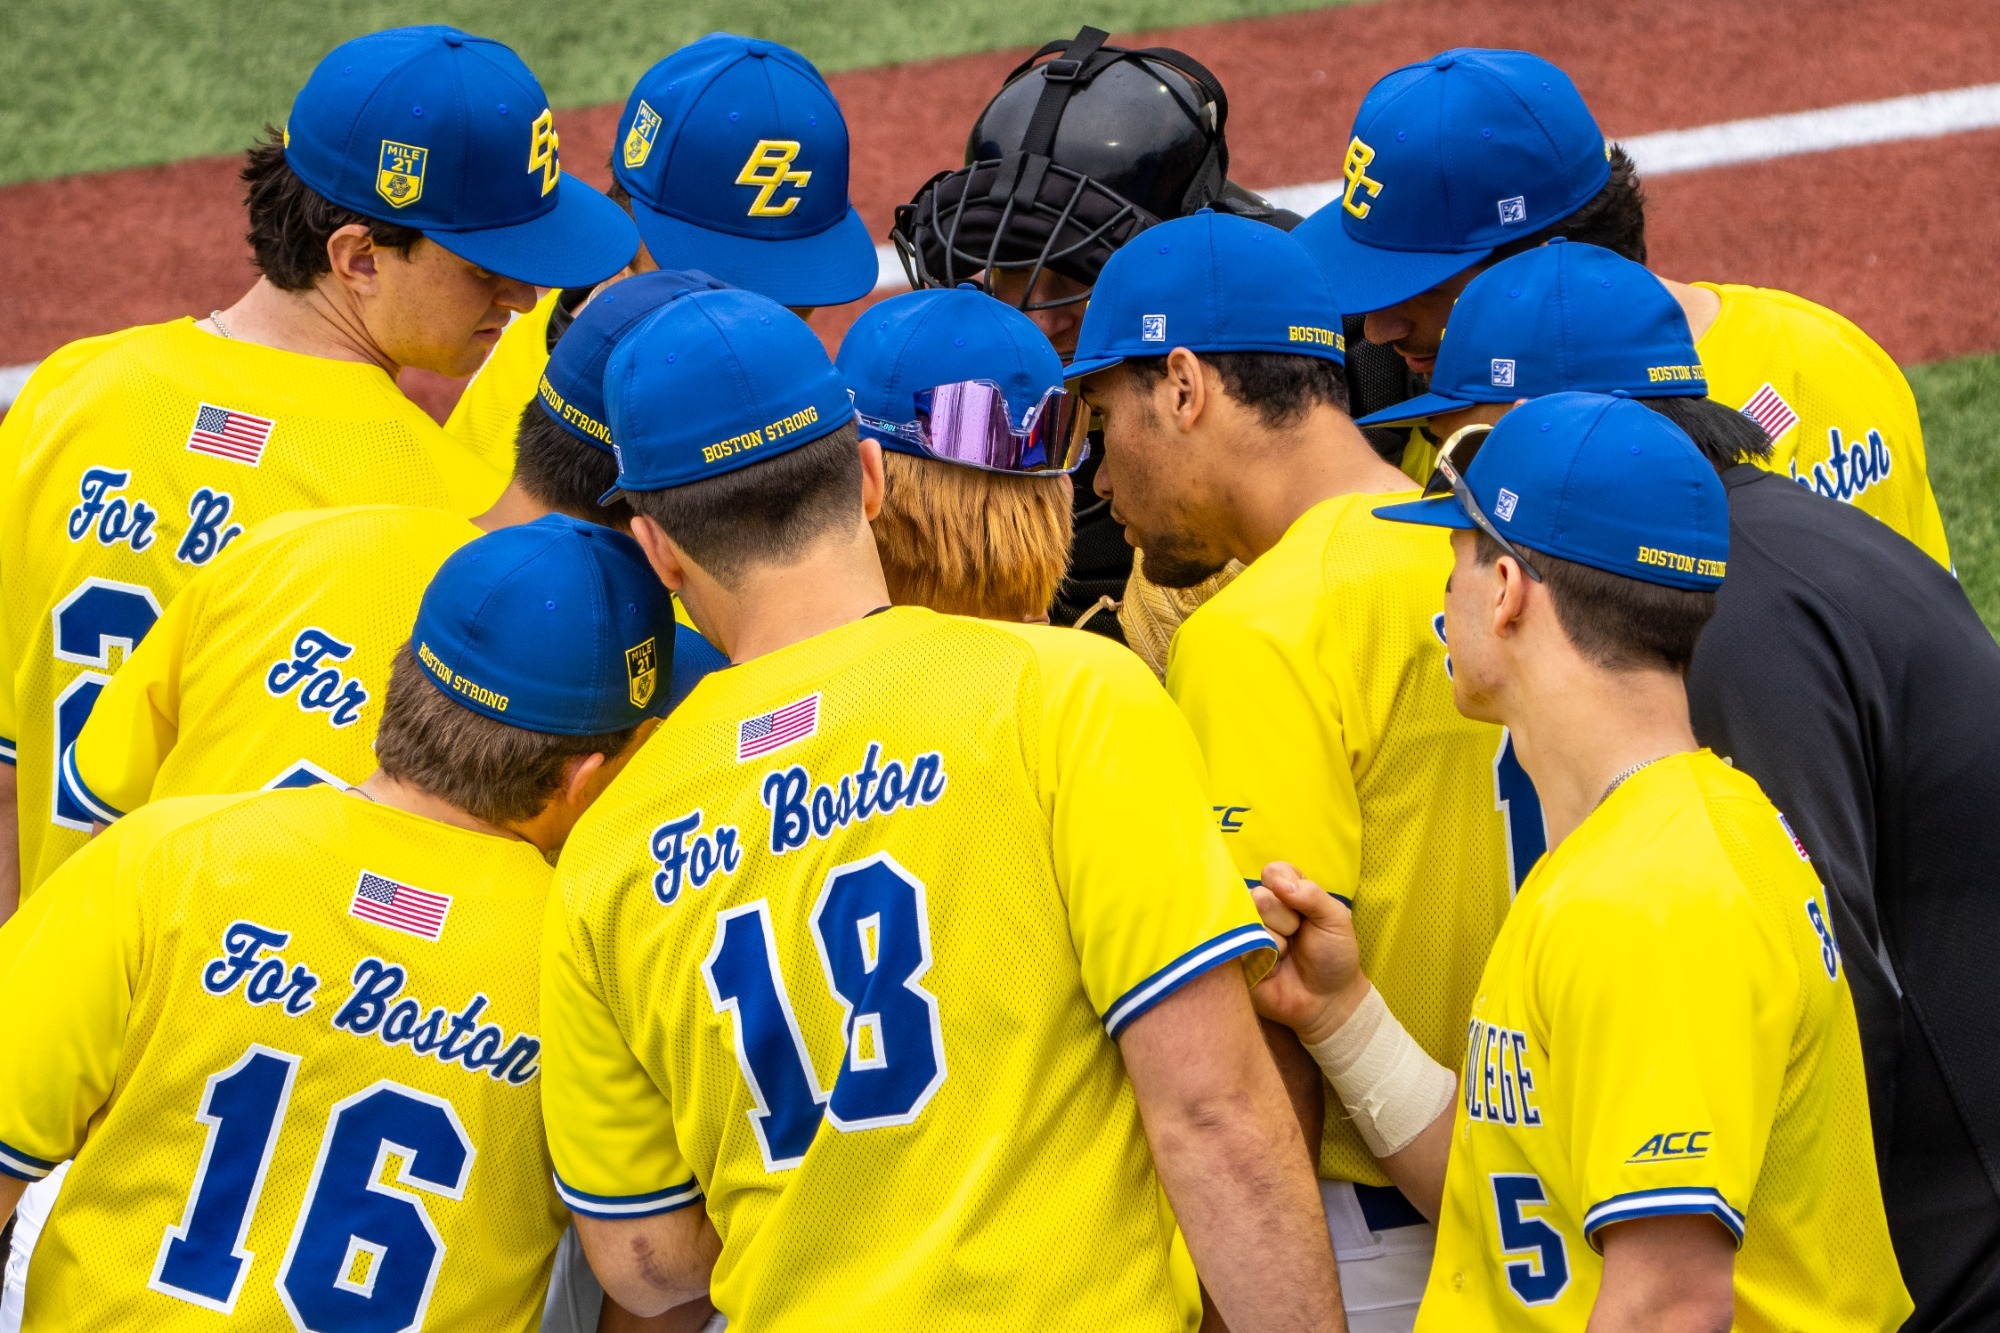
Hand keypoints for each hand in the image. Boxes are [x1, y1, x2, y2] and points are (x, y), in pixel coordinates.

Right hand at [1250, 862, 1371, 1045]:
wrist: (1327, 1001)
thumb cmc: (1333, 955)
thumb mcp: (1336, 919)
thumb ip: (1312, 895)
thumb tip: (1279, 883)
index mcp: (1285, 892)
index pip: (1272, 872)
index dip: (1288, 888)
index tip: (1304, 908)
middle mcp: (1261, 908)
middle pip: (1258, 895)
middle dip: (1285, 918)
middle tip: (1297, 935)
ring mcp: (1245, 932)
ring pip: (1247, 921)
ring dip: (1275, 943)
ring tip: (1286, 956)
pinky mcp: (1235, 957)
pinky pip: (1238, 948)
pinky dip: (1262, 960)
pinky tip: (1273, 970)